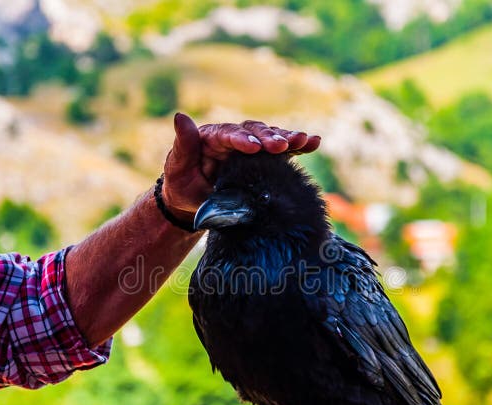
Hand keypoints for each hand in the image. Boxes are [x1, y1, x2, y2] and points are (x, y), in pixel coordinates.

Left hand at [162, 113, 320, 220]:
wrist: (194, 201)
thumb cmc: (183, 186)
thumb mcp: (177, 167)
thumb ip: (183, 144)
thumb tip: (180, 116)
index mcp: (212, 137)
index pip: (228, 134)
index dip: (242, 139)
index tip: (254, 147)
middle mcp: (234, 136)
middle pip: (254, 131)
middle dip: (269, 137)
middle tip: (282, 145)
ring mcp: (251, 146)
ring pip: (271, 137)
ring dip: (288, 139)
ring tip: (305, 140)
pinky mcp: (264, 157)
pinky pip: (282, 149)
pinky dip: (298, 146)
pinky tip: (314, 142)